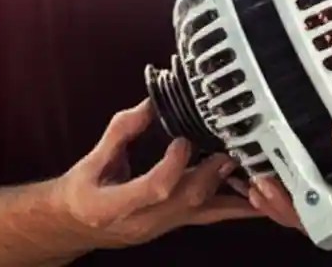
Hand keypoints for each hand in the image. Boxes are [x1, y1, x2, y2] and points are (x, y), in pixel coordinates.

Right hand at [54, 98, 260, 248]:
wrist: (75, 225)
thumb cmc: (81, 193)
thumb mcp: (92, 159)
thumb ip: (121, 132)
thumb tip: (149, 105)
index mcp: (113, 205)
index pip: (154, 189)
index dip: (174, 165)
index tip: (182, 140)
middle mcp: (141, 221)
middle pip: (185, 200)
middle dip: (211, 173)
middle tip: (228, 149)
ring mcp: (160, 227)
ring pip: (201, 212)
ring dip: (230, 192)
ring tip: (254, 174)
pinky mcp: (172, 225)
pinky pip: (206, 217)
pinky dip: (233, 207)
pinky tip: (256, 202)